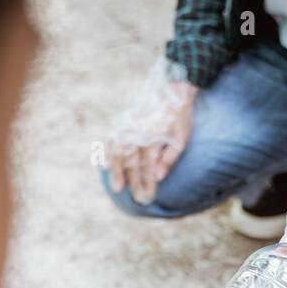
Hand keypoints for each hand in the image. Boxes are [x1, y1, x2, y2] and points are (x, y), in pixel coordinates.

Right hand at [107, 59, 197, 205]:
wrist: (171, 88)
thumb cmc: (179, 116)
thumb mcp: (181, 137)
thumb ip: (169, 157)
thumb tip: (158, 177)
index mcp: (154, 136)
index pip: (148, 166)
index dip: (147, 183)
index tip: (148, 198)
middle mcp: (139, 132)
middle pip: (133, 163)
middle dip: (134, 183)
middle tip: (137, 199)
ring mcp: (130, 127)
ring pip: (119, 153)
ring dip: (118, 171)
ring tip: (117, 187)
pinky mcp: (125, 122)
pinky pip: (112, 139)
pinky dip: (108, 152)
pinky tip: (105, 164)